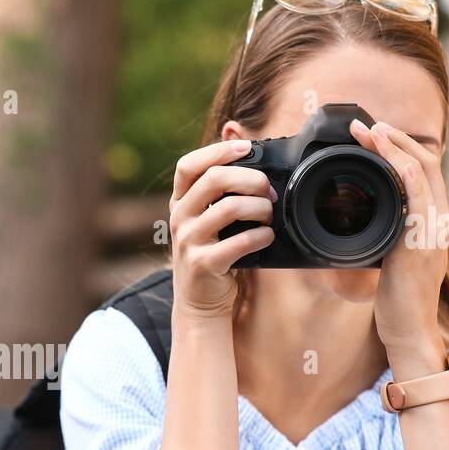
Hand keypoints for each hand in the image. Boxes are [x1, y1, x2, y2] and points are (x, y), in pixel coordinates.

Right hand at [168, 138, 275, 321]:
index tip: (246, 147)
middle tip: (268, 191)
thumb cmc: (212, 255)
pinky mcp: (203, 263)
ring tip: (269, 216)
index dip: (217, 151)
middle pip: (214, 178)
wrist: (199, 302)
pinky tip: (267, 237)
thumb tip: (255, 165)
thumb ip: (219, 196)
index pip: (188, 165)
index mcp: (180, 202)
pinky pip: (241, 242)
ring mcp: (188, 241)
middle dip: (251, 179)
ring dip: (260, 208)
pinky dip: (262, 236)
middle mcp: (179, 218)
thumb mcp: (206, 221)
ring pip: (230, 207)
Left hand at [350, 119, 448, 373]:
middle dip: (395, 138)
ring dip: (395, 147)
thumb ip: (393, 234)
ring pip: (423, 173)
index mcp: (434, 222)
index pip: (425, 171)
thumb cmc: (400, 300)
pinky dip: (404, 173)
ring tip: (369, 131)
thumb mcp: (395, 257)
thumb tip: (374, 218)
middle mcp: (440, 221)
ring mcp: (434, 230)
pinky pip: (417, 198)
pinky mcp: (422, 243)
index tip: (374, 133)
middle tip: (365, 125)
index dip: (401, 147)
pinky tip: (390, 158)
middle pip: (427, 163)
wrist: (410, 332)